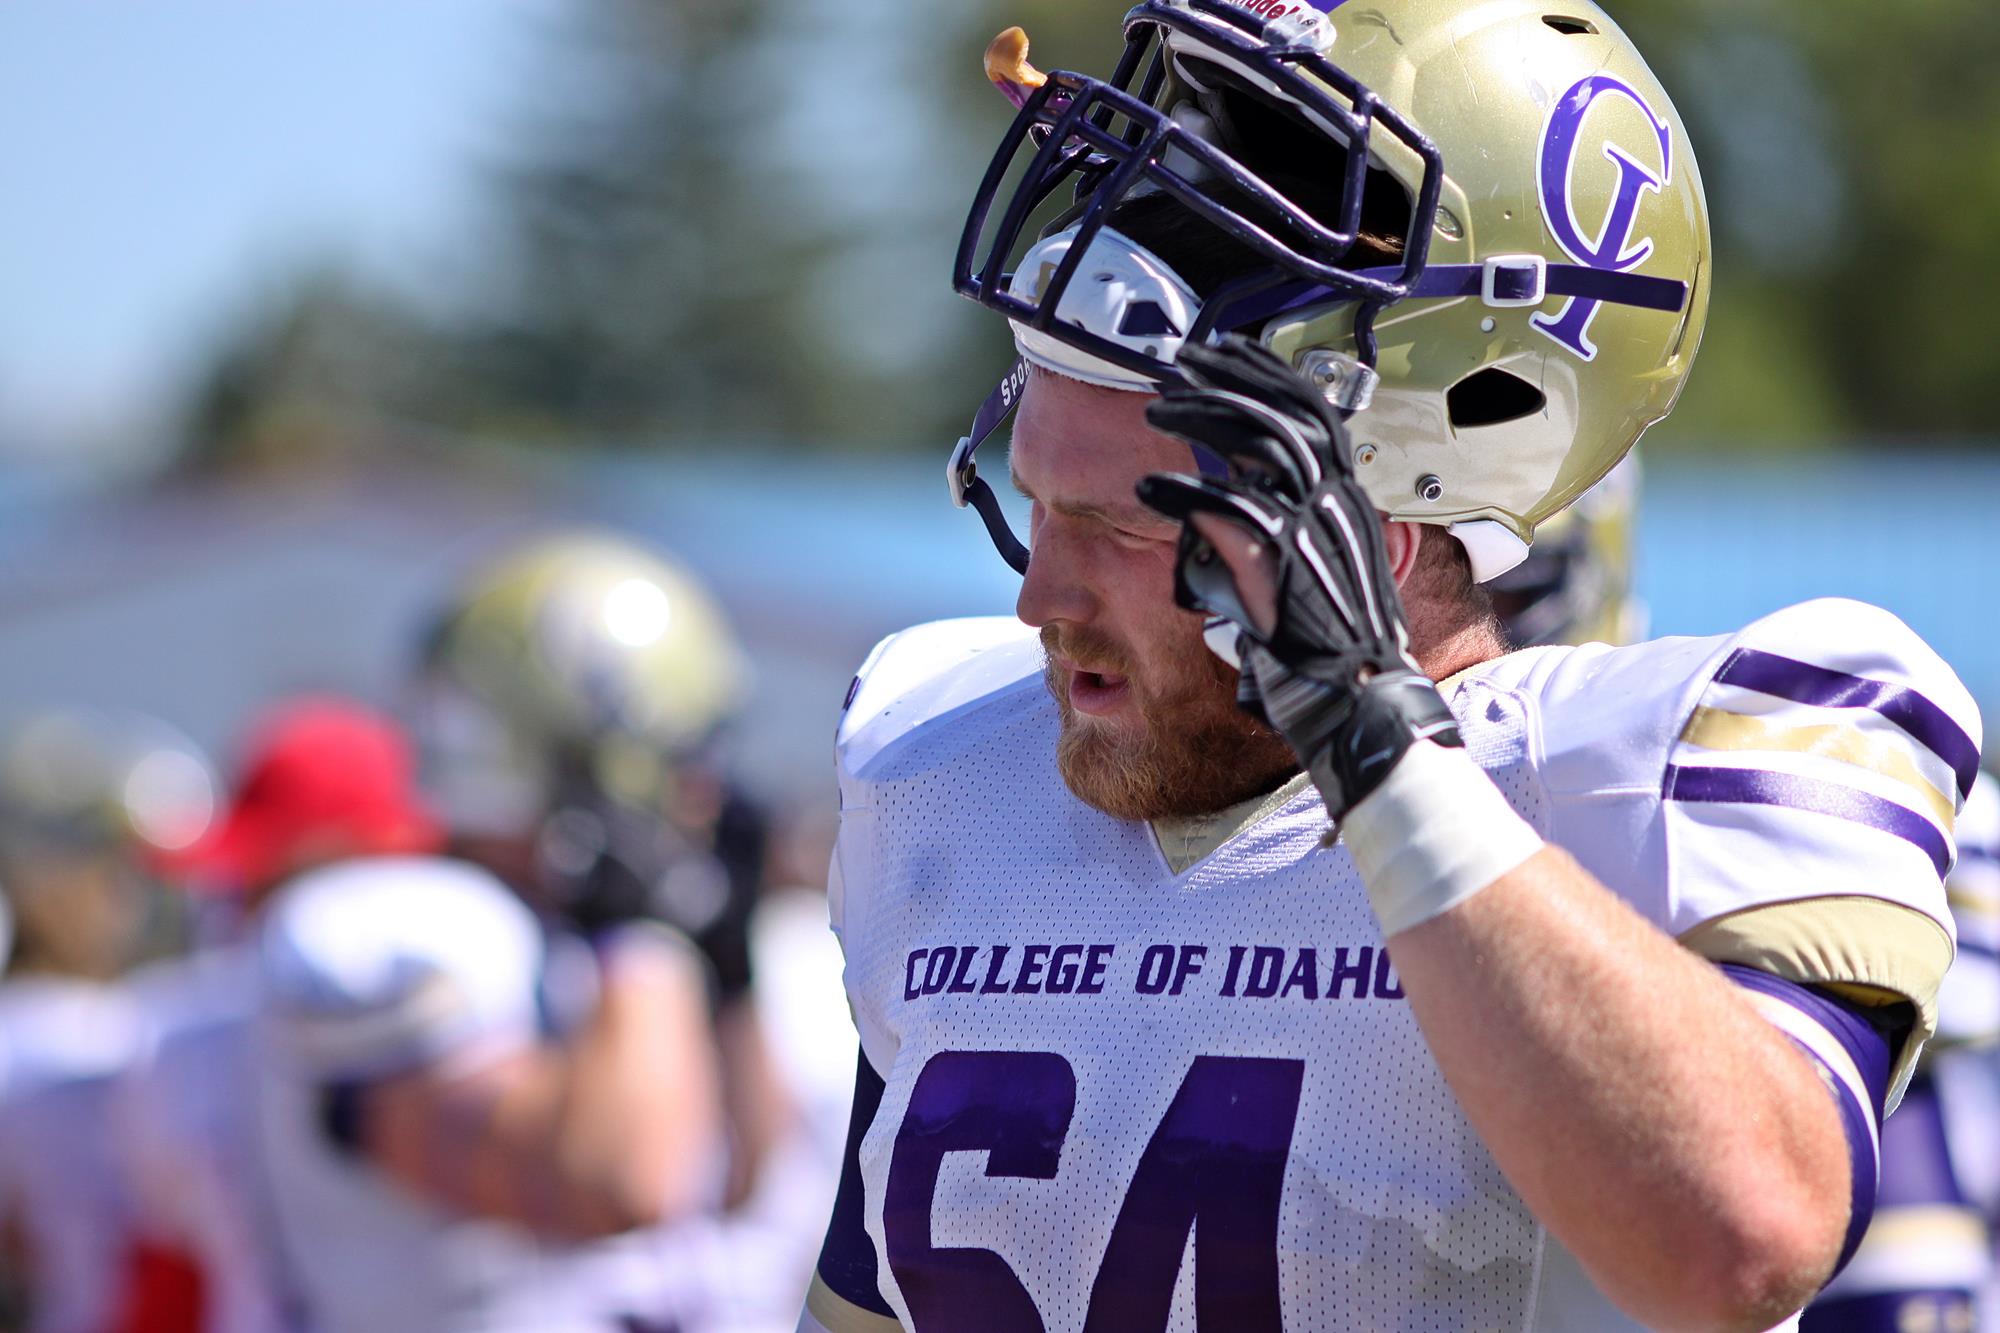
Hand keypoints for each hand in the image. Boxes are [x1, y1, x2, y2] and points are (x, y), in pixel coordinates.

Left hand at [1136, 336, 1461, 818]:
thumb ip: (1283, 524)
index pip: (1316, 415)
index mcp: (1347, 503)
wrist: (1358, 702)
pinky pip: (1233, 510)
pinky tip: (1146, 486)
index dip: (1270, 375)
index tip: (1226, 351)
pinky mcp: (1287, 566)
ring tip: (1156, 407)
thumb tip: (1235, 494)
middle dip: (1232, 378)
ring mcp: (1316, 532)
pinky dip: (1186, 491)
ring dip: (1205, 417)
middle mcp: (1338, 507)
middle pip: (1287, 414)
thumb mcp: (1313, 569)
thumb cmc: (1326, 647)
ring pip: (1263, 444)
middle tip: (1180, 360)